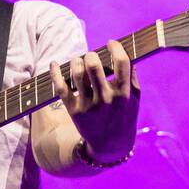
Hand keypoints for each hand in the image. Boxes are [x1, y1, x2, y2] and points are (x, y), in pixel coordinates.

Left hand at [48, 40, 140, 159]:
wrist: (110, 145)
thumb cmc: (123, 115)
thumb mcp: (134, 98)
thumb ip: (132, 76)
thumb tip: (125, 51)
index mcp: (124, 93)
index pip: (121, 62)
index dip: (116, 47)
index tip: (111, 43)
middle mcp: (106, 99)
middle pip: (93, 66)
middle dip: (91, 55)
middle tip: (91, 57)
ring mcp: (88, 105)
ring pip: (76, 74)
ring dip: (76, 62)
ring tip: (78, 62)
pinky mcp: (74, 110)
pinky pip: (60, 87)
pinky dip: (55, 73)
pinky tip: (54, 64)